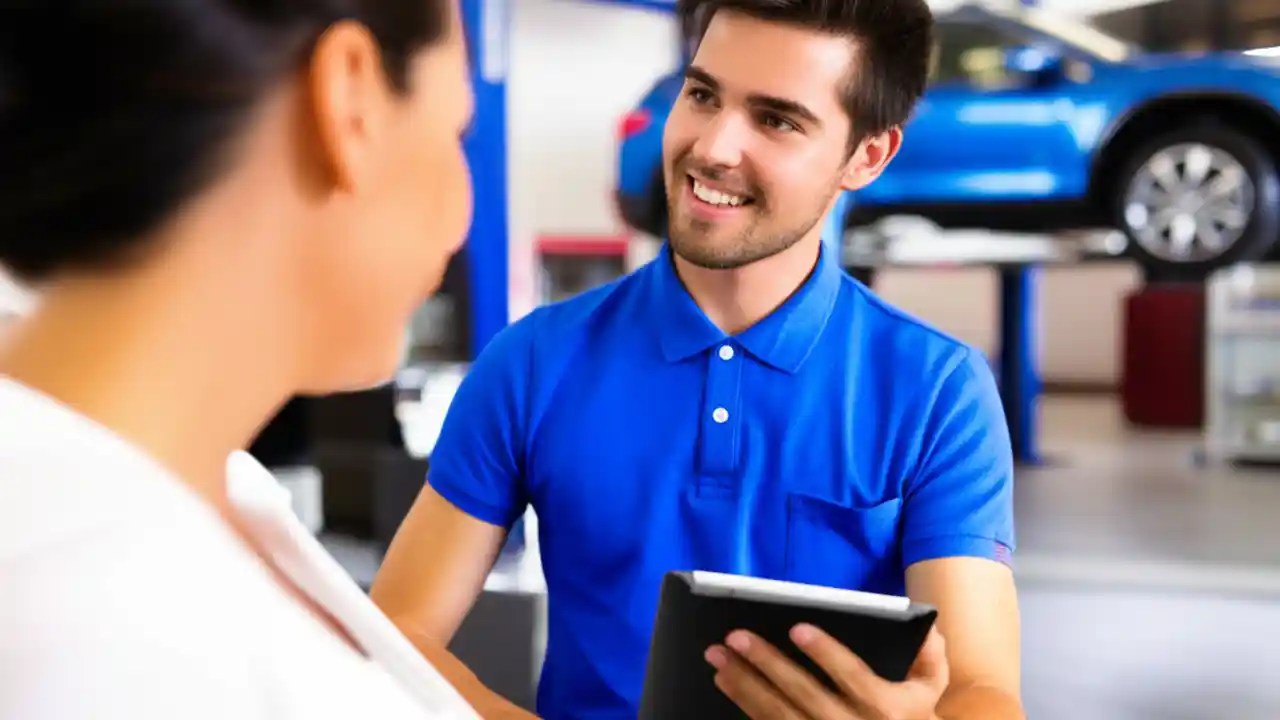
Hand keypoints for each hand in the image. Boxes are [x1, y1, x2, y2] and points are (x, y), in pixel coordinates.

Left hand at [705, 623, 948, 719]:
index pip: (853, 677)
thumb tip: (925, 625)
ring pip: (779, 716)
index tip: (797, 627)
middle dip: (767, 664)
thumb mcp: (929, 692)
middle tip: (736, 637)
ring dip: (745, 685)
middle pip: (804, 695)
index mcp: (886, 709)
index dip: (825, 653)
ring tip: (719, 658)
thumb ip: (928, 656)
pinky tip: (728, 685)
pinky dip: (747, 709)